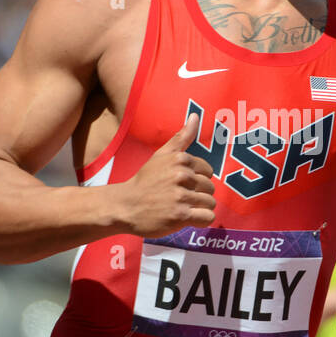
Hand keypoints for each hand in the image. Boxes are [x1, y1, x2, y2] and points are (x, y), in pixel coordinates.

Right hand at [118, 113, 215, 236]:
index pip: (208, 171)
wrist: (125, 206)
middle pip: (210, 188)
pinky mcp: (180, 215)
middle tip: (179, 198)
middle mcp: (182, 175)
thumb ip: (181, 137)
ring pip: (210, 203)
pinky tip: (188, 218)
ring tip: (182, 208)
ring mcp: (181, 196)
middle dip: (198, 195)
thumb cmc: (145, 180)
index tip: (181, 185)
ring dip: (199, 209)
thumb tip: (195, 116)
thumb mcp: (161, 155)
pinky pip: (208, 217)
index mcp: (180, 159)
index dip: (197, 180)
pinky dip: (201, 220)